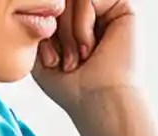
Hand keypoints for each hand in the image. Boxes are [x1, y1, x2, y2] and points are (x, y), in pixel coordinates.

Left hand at [33, 0, 137, 117]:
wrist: (99, 104)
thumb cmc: (72, 86)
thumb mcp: (38, 47)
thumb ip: (34, 17)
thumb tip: (38, 0)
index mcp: (75, 18)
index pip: (46, 4)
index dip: (41, 28)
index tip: (52, 61)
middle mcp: (93, 10)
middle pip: (58, 1)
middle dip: (55, 29)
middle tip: (67, 60)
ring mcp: (107, 6)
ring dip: (68, 30)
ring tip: (79, 56)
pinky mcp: (123, 5)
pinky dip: (81, 24)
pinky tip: (90, 47)